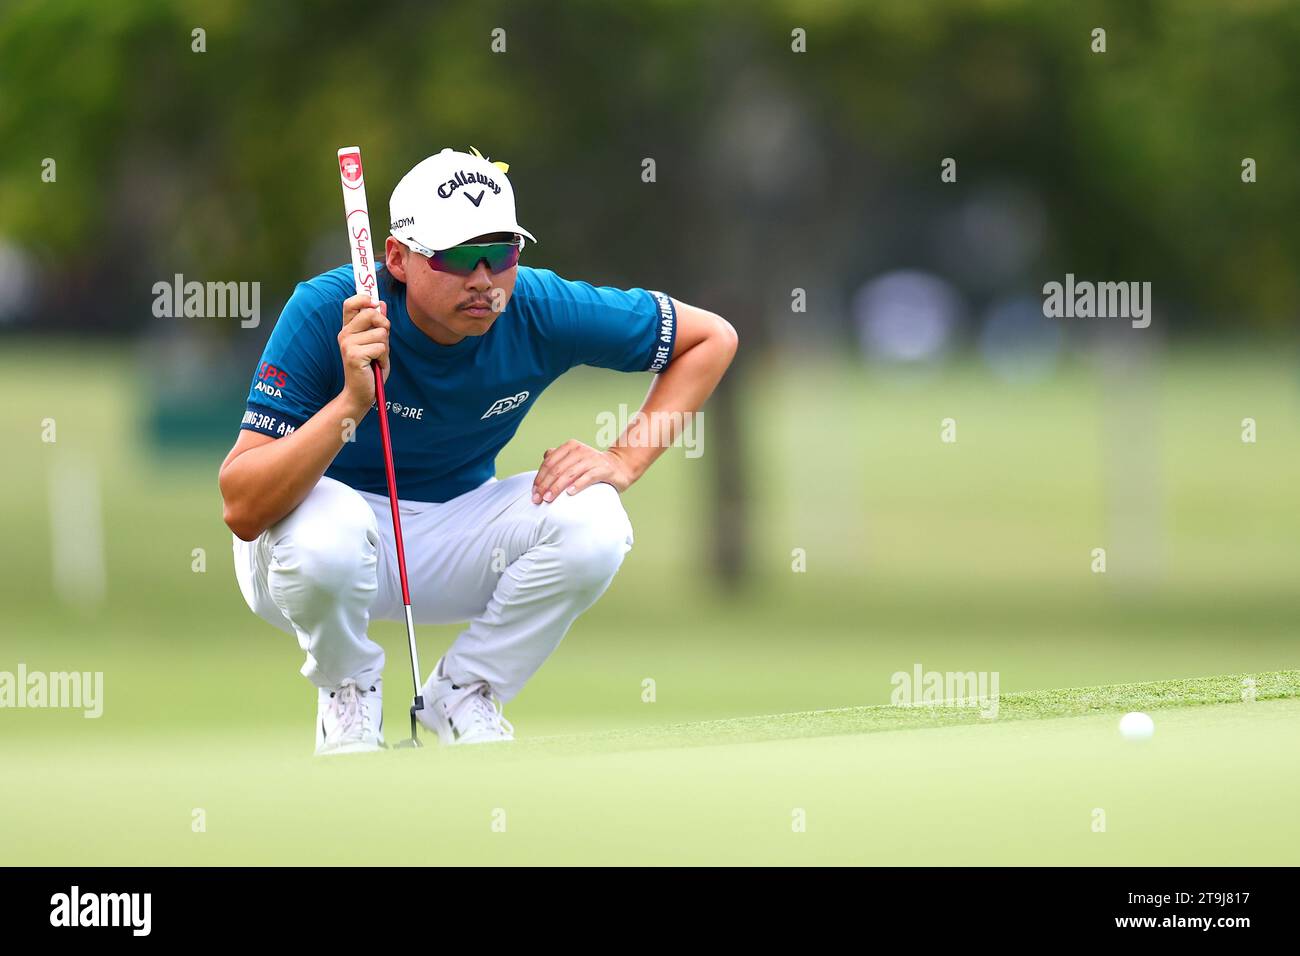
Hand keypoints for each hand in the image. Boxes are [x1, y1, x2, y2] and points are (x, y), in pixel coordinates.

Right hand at [338, 293, 389, 413]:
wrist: (361, 393)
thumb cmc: (371, 369)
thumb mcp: (377, 343)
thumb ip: (378, 325)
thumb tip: (381, 303)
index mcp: (348, 329)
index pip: (350, 303)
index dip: (364, 298)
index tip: (375, 303)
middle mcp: (345, 334)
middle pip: (372, 314)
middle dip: (385, 326)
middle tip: (381, 342)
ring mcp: (347, 344)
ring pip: (381, 333)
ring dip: (385, 347)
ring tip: (376, 358)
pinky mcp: (353, 355)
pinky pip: (380, 347)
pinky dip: (383, 358)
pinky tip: (375, 366)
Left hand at [532, 440, 634, 502]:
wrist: (618, 467)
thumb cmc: (591, 466)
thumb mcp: (574, 459)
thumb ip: (560, 457)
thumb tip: (545, 457)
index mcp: (570, 446)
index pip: (549, 462)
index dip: (540, 478)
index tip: (534, 493)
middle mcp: (580, 450)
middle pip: (557, 469)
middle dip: (545, 485)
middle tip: (538, 499)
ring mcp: (593, 459)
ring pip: (570, 473)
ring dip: (557, 487)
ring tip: (549, 499)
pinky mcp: (604, 469)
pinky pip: (588, 477)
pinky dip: (578, 485)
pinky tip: (569, 493)